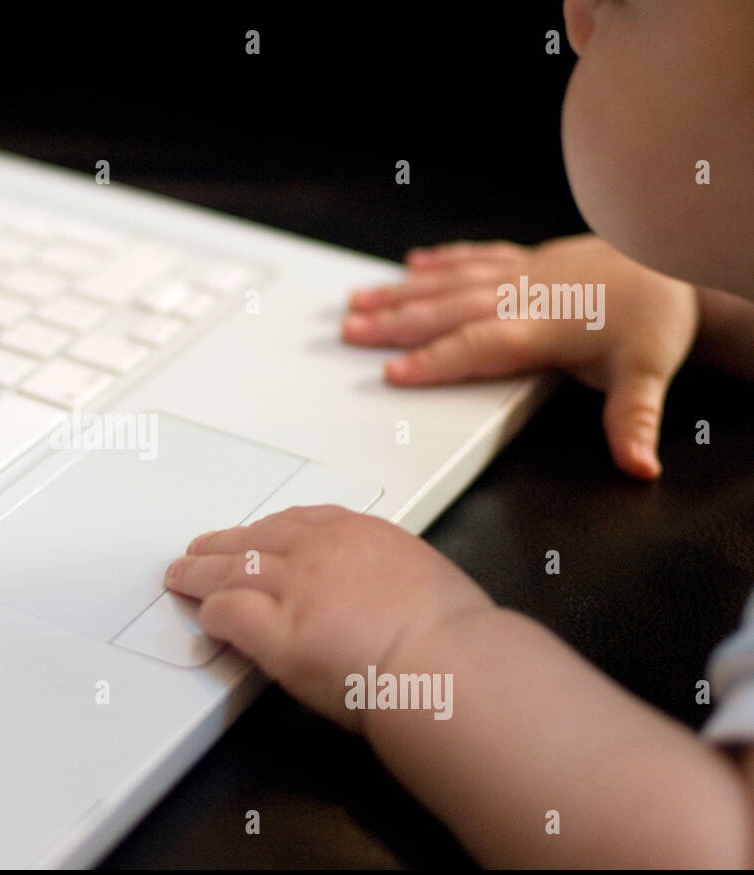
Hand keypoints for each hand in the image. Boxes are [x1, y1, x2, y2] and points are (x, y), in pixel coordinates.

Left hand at [163, 506, 493, 731]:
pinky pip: (228, 612)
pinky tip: (203, 617)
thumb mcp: (425, 581)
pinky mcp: (274, 630)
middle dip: (224, 544)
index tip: (255, 532)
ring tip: (181, 576)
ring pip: (231, 570)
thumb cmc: (453, 639)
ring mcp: (293, 588)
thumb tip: (382, 595)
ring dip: (201, 573)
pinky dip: (211, 612)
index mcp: (362, 534)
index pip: (301, 521)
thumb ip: (390, 579)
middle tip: (201, 549)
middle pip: (256, 538)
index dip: (267, 529)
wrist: (449, 665)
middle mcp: (321, 552)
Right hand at [343, 235, 700, 479]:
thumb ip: (634, 420)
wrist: (679, 258)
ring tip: (358, 301)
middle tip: (349, 332)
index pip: (476, 347)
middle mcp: (521, 296)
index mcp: (541, 328)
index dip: (433, 361)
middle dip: (394, 324)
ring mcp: (520, 274)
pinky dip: (440, 261)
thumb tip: (639, 463)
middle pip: (446, 312)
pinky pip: (473, 258)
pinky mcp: (527, 260)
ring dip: (401, 292)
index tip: (392, 373)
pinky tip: (412, 264)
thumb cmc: (658, 315)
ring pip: (449, 283)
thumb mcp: (648, 374)